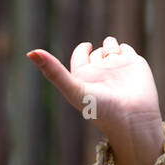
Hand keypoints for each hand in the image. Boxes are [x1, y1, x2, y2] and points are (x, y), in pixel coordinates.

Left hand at [27, 37, 164, 164]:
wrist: (132, 119)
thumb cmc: (100, 110)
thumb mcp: (73, 90)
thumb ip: (54, 72)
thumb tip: (30, 53)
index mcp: (83, 77)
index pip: (80, 55)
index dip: (82, 50)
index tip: (85, 48)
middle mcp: (99, 72)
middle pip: (95, 51)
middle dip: (96, 51)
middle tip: (101, 65)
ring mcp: (116, 68)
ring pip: (110, 45)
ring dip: (110, 45)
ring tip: (112, 59)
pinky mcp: (133, 64)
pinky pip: (126, 48)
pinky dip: (124, 49)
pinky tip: (125, 60)